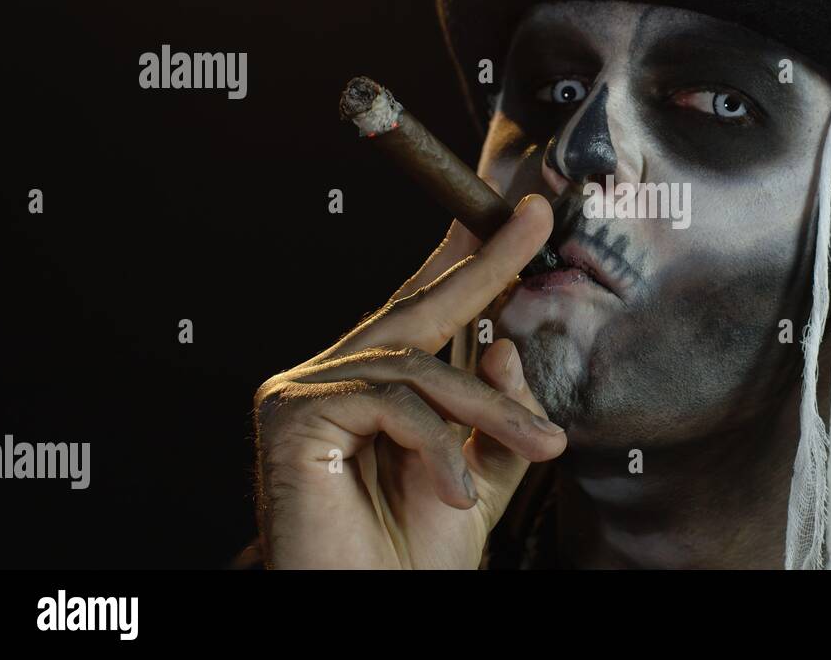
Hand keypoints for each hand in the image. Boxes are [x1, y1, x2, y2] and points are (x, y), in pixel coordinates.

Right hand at [253, 194, 563, 567]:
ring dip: (489, 409)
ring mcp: (305, 393)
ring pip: (418, 367)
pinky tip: (454, 493)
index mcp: (373, 389)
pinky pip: (390, 401)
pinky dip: (436, 445)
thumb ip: (496, 417)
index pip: (424, 312)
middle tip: (536, 220)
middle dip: (483, 264)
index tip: (522, 218)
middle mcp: (332, 379)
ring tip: (537, 446)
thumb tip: (503, 344)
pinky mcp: (292, 416)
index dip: (470, 262)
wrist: (370, 613)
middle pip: (416, 309)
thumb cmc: (411, 557)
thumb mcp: (479, 476)